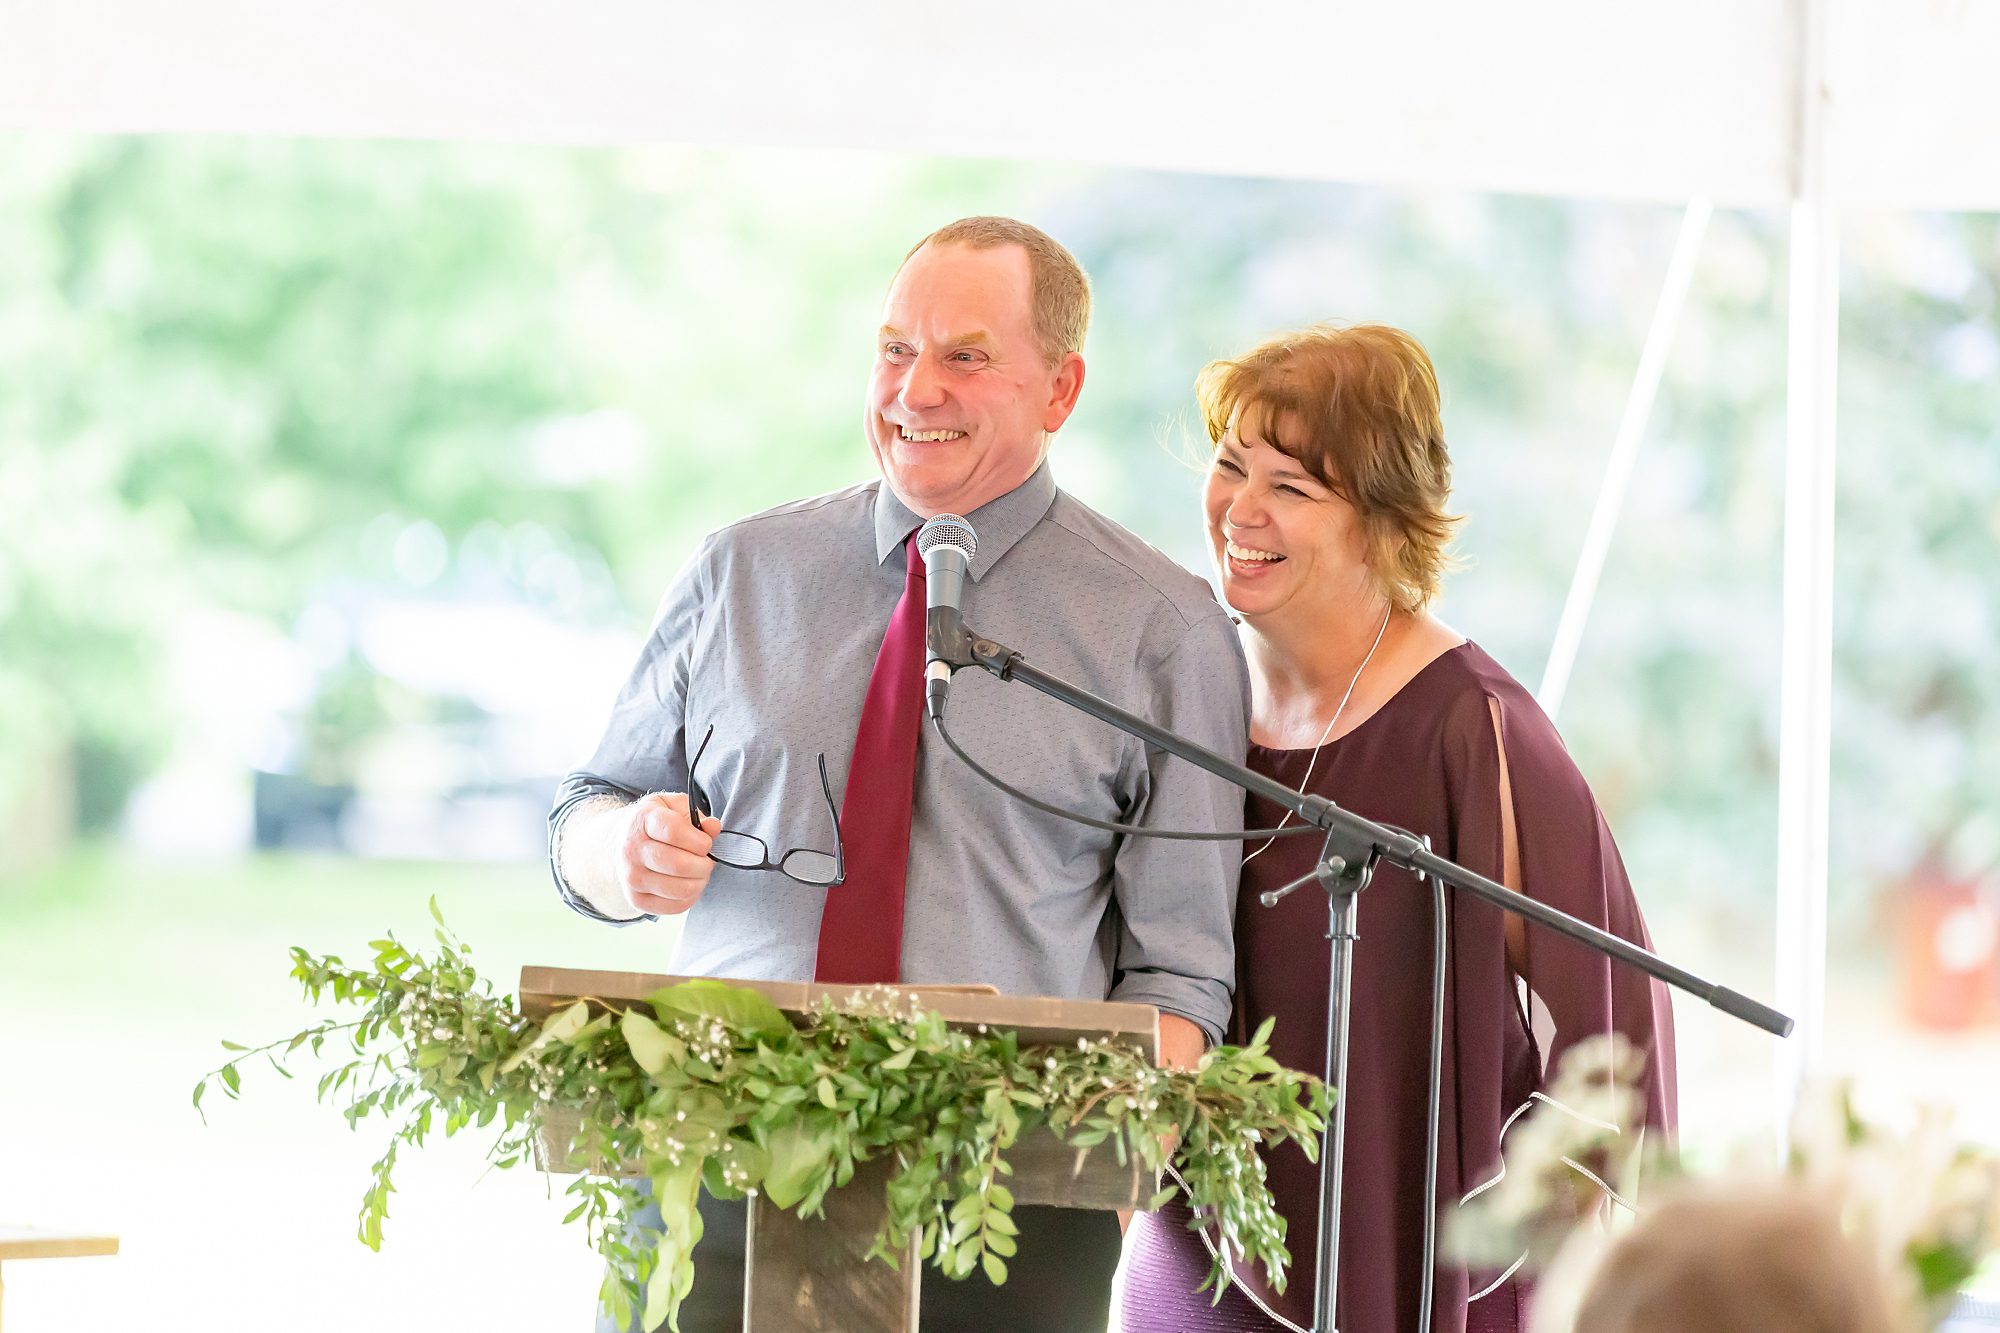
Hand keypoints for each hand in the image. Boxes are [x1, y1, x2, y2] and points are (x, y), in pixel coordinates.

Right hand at [613, 792, 721, 916]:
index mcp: (643, 820)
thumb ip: (696, 815)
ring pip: (681, 889)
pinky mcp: (637, 900)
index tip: (705, 842)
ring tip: (698, 872)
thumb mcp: (674, 807)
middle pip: (680, 865)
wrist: (622, 842)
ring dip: (700, 881)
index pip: (675, 832)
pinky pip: (676, 906)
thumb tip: (713, 827)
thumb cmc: (655, 824)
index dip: (699, 840)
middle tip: (705, 859)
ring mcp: (632, 878)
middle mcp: (632, 850)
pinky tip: (688, 883)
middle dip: (704, 864)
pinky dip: (691, 897)